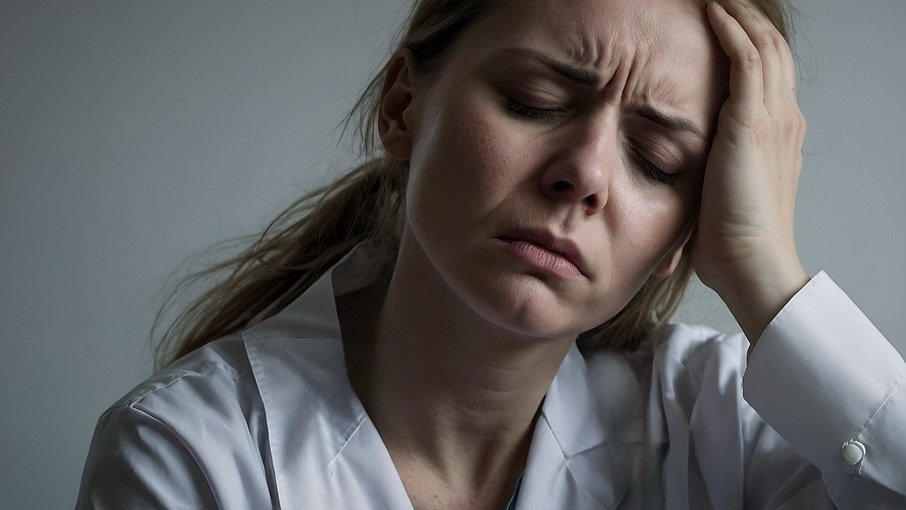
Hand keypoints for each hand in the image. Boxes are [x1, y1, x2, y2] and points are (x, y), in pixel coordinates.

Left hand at [694, 1, 809, 342]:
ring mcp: (772, 118)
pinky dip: (731, 30)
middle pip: (771, 51)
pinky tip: (712, 12)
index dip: (748, 46)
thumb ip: (709, 173)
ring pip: (762, 46)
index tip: (721, 29)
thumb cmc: (729, 242)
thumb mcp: (719, 196)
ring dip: (738, 16)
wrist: (750, 262)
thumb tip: (682, 175)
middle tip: (720, 2)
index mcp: (777, 137)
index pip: (768, 76)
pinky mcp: (753, 121)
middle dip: (746, 21)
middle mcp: (783, 120)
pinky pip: (747, 58)